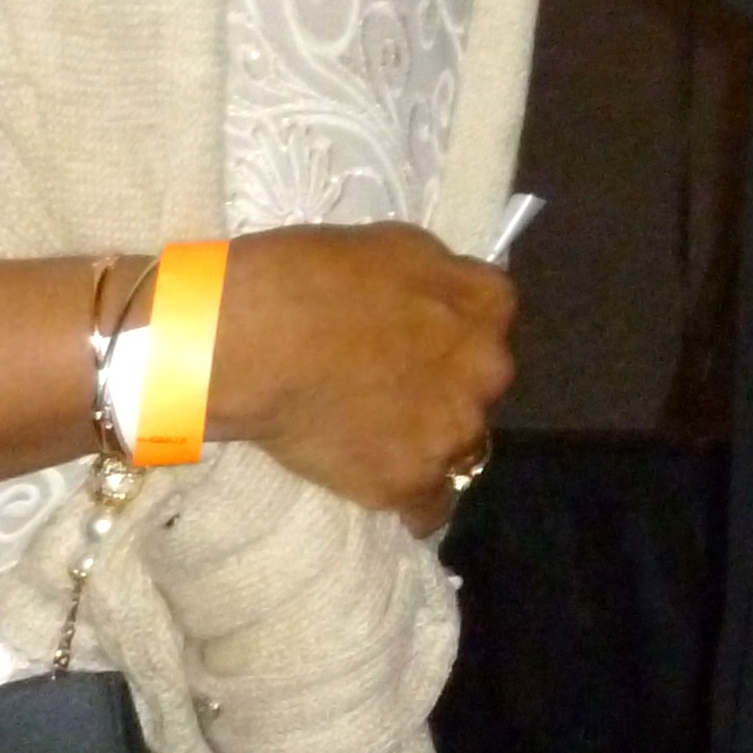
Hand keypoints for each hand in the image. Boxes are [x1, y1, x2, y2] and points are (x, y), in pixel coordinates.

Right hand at [210, 224, 517, 533]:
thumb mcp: (396, 244)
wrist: (261, 342)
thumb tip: (444, 295)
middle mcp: (487, 369)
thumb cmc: (314, 277)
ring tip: (384, 439)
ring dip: (433, 441)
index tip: (420, 333)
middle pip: (481, 380)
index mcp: (486, 304)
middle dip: (448, 383)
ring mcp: (452, 431)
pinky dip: (414, 503)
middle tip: (395, 384)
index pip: (491, 315)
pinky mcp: (411, 482)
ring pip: (462, 445)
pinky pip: (430, 508)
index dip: (452, 325)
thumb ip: (438, 277)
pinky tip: (389, 488)